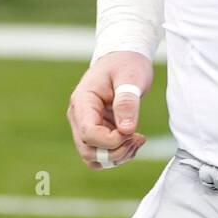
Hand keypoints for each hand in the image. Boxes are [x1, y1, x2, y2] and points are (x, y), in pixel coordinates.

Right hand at [66, 51, 153, 167]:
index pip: (88, 133)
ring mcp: (86, 125)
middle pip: (88, 151)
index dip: (112, 140)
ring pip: (94, 157)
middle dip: (116, 151)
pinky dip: (119, 154)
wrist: (123, 59)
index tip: (132, 131)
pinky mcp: (97, 131)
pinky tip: (134, 141)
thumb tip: (127, 130)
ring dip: (118, 156)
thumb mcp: (130, 77)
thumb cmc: (126, 64)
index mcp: (83, 101)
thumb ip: (127, 102)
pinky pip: (102, 154)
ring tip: (138, 139)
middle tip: (138, 137)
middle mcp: (79, 116)